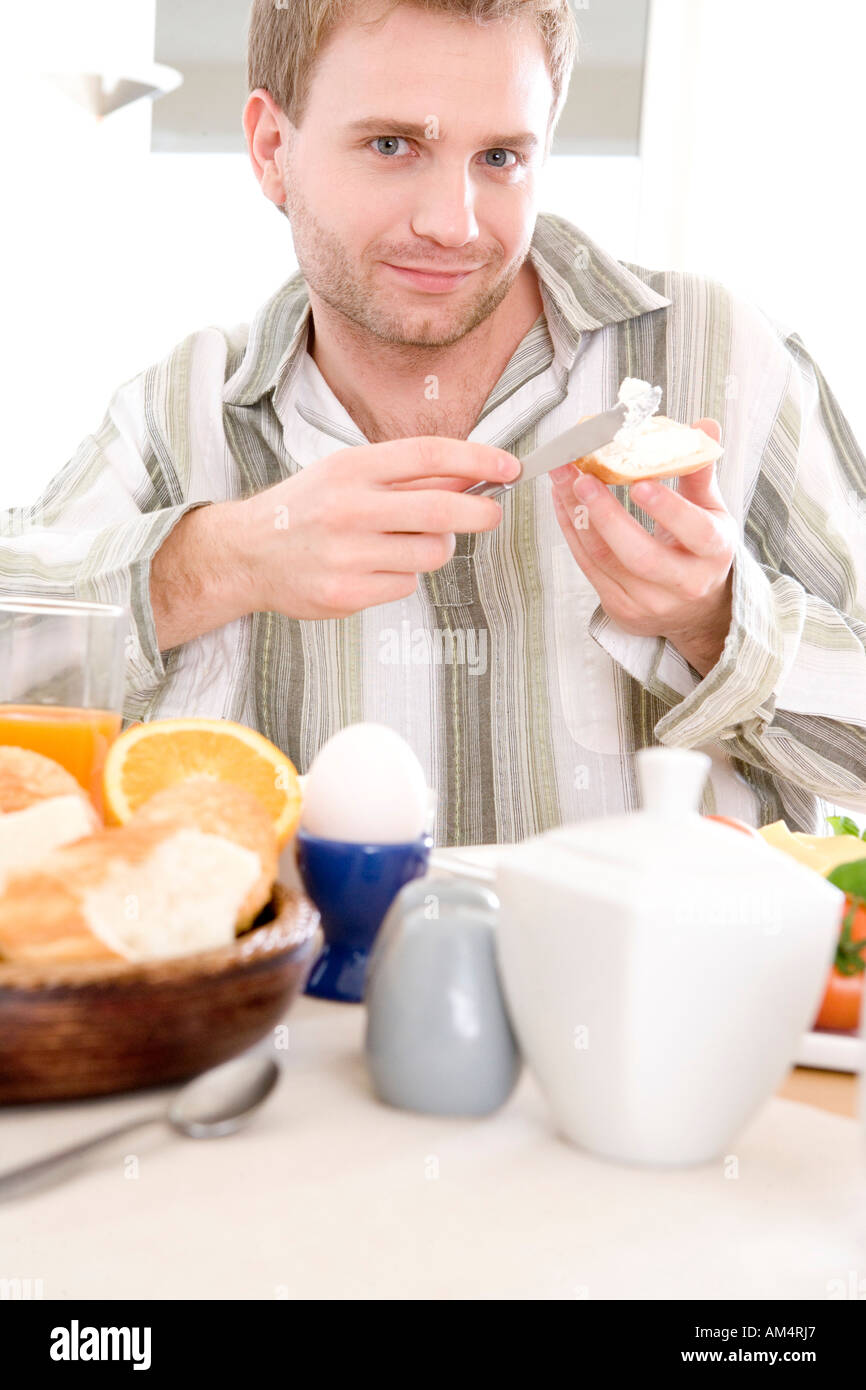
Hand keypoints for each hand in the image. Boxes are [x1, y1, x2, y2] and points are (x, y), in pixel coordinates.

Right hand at [237, 437, 519, 618]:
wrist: (248, 554)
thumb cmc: (306, 509)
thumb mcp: (348, 475)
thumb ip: (406, 478)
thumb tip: (470, 478)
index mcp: (351, 469)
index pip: (429, 456)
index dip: (477, 460)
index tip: (509, 467)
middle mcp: (349, 509)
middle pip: (441, 510)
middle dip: (481, 513)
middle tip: (491, 513)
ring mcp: (347, 555)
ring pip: (431, 554)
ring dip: (432, 548)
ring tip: (403, 542)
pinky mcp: (346, 594)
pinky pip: (406, 585)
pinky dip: (401, 577)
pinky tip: (372, 568)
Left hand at [548, 419, 735, 675]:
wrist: (694, 611)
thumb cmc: (700, 550)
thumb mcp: (711, 512)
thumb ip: (701, 471)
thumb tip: (704, 426)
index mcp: (713, 553)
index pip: (696, 532)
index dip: (668, 509)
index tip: (639, 482)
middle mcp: (684, 583)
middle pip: (640, 555)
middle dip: (607, 515)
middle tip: (583, 478)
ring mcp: (648, 601)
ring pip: (604, 560)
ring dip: (577, 516)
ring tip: (562, 479)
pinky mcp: (619, 607)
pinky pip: (587, 566)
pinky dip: (571, 530)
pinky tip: (562, 501)